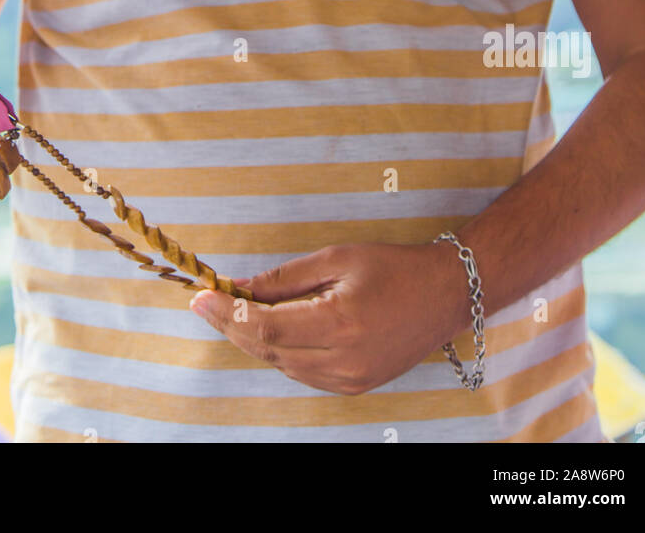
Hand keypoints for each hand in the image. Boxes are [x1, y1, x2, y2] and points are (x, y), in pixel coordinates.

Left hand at [189, 241, 468, 394]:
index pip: (265, 328)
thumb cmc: (392, 267)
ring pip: (282, 365)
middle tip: (206, 302)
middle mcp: (343, 361)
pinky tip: (275, 328)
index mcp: (338, 324)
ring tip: (237, 309)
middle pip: (267, 351)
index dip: (227, 314)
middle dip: (232, 325)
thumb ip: (285, 278)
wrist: (443, 296)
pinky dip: (282, 352)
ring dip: (256, 339)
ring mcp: (349, 379)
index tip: (201, 296)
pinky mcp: (355, 386)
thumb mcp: (336, 259)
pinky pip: (302, 373)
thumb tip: (241, 287)